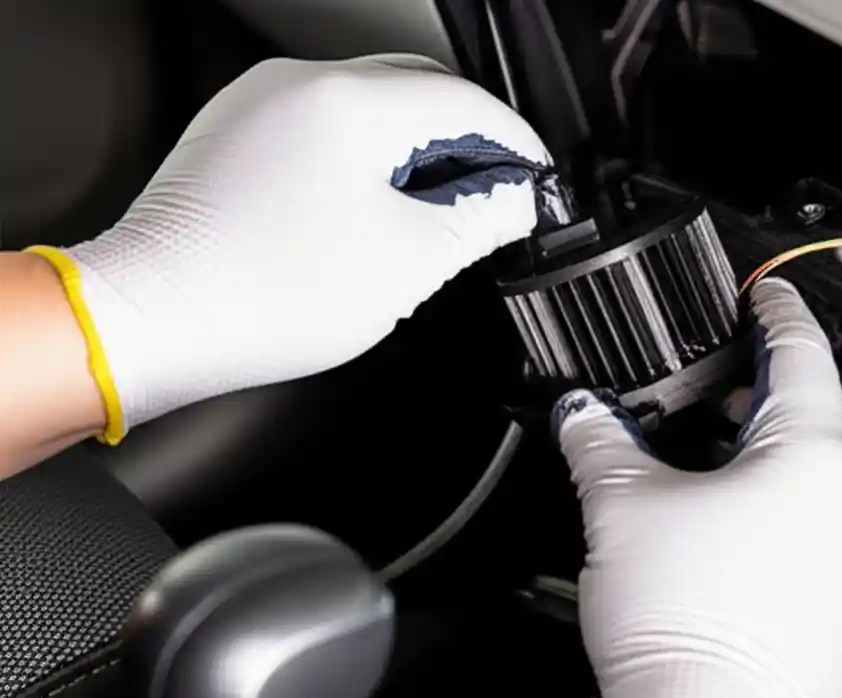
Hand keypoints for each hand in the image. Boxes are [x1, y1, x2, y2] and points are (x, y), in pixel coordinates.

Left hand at [27, 54, 549, 441]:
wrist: (153, 319)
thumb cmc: (261, 294)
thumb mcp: (408, 262)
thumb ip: (480, 218)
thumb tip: (517, 198)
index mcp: (349, 102)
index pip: (465, 102)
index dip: (515, 142)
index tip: (536, 178)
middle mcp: (301, 83)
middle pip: (420, 90)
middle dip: (470, 141)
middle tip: (499, 195)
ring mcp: (262, 102)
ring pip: (373, 106)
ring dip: (419, 148)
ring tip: (441, 211)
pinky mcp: (238, 131)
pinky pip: (326, 124)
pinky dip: (367, 155)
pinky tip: (379, 206)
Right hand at [555, 278, 841, 697]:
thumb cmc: (689, 632)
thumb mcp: (623, 513)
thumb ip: (601, 441)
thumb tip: (582, 413)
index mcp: (817, 455)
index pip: (801, 350)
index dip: (774, 310)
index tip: (765, 293)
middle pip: (813, 420)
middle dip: (760, 401)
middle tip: (711, 394)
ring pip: (825, 486)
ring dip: (773, 470)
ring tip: (710, 483)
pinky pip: (836, 542)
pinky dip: (793, 527)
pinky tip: (740, 550)